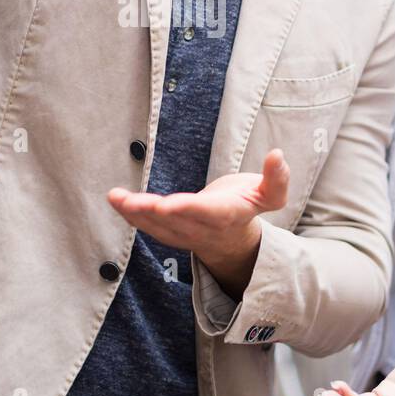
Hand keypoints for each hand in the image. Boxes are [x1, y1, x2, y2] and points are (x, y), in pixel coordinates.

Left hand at [107, 148, 288, 287]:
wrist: (234, 240)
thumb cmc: (248, 206)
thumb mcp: (270, 195)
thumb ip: (277, 179)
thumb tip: (279, 154)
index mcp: (227, 216)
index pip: (207, 214)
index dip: (188, 209)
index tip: (168, 203)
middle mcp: (203, 229)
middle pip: (175, 223)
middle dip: (152, 212)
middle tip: (132, 201)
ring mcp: (184, 234)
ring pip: (157, 227)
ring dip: (135, 213)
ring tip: (116, 198)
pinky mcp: (169, 233)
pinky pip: (148, 227)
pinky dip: (130, 215)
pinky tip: (115, 200)